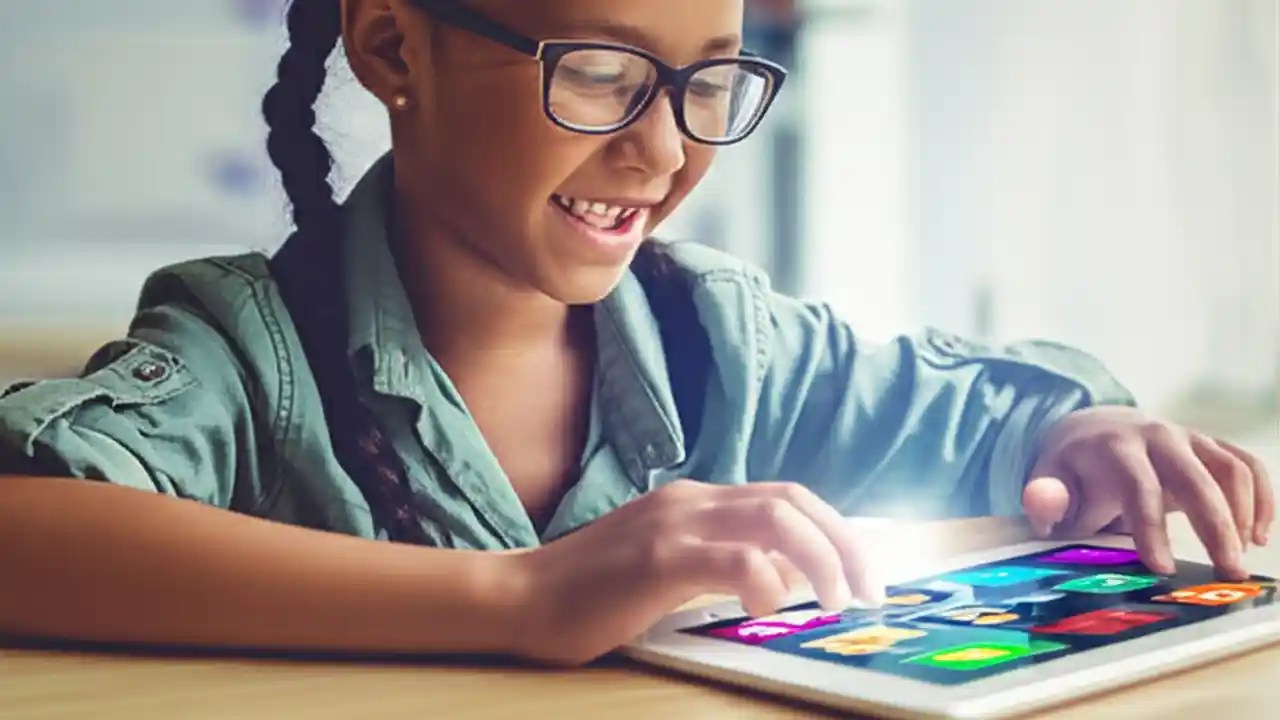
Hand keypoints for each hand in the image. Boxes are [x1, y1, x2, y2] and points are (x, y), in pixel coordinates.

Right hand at [510, 480, 880, 665]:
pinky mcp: (658, 558)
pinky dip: (765, 581)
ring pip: (774, 519)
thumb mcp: (671, 568)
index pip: (785, 496)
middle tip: (867, 589)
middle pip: (792, 500)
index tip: (861, 571)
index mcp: (696, 500)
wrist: (523, 597)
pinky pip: (733, 559)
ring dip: (820, 558)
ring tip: (834, 600)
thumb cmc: (593, 591)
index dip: (834, 530)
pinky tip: (765, 608)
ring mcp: (674, 524)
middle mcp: (691, 500)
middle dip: (843, 542)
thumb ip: (725, 561)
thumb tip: (787, 575)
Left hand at [1022, 406, 1273, 578]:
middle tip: (1226, 572)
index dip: (1151, 526)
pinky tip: (1259, 536)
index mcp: (1115, 446)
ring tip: (1239, 559)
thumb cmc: (1072, 468)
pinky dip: (1262, 498)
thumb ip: (1045, 497)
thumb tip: (1044, 505)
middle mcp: (1159, 436)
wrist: (1094, 428)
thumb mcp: (1048, 479)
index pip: (1138, 486)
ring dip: (1243, 515)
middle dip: (1215, 526)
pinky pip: (1248, 466)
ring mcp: (1191, 438)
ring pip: (1231, 470)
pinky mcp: (1213, 447)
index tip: (1161, 568)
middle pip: (1196, 478)